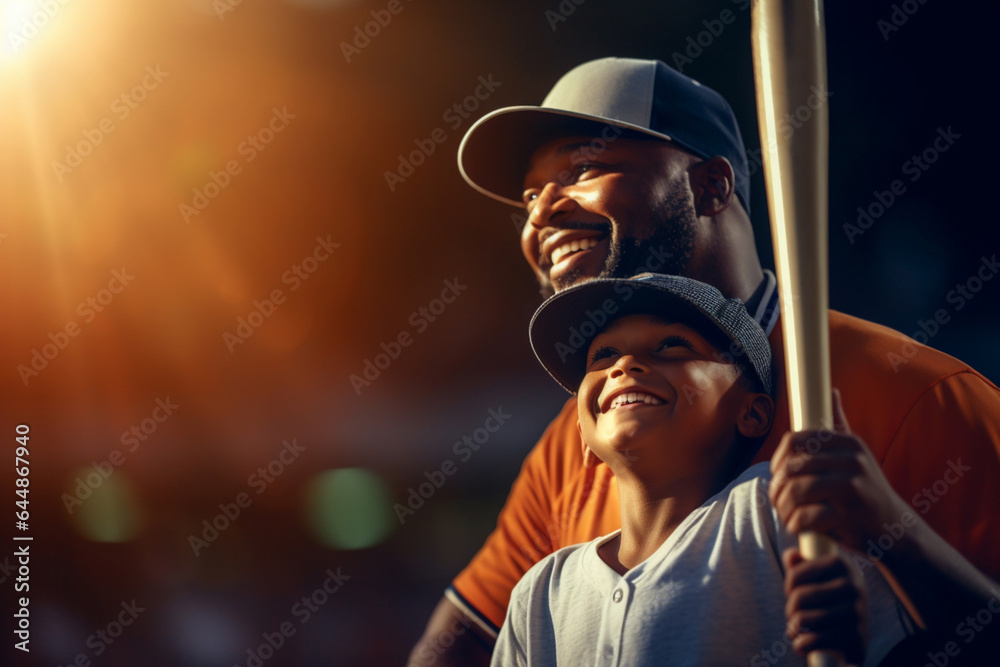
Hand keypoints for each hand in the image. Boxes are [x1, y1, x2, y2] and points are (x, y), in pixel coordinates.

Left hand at [768, 388, 911, 555]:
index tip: (776, 475)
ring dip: (783, 507)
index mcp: (848, 443)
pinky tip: (796, 528)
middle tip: (778, 501)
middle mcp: (852, 460)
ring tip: (786, 515)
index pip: (795, 440)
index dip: (777, 458)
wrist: (896, 529)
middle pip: (791, 468)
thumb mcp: (857, 454)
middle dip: (777, 488)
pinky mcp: (851, 514)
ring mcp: (853, 487)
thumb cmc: (867, 489)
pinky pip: (807, 516)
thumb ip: (840, 424)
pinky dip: (795, 524)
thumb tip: (832, 391)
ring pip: (796, 491)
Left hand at [783, 548, 866, 664]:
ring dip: (792, 629)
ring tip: (795, 631)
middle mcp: (852, 585)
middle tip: (794, 617)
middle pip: (798, 597)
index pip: (795, 575)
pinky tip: (801, 646)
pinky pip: (813, 640)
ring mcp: (856, 612)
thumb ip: (801, 563)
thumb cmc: (830, 598)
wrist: (858, 634)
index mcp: (840, 564)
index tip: (793, 594)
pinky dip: (800, 645)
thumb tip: (791, 555)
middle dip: (790, 610)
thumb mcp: (819, 576)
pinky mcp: (856, 637)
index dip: (788, 587)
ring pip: (802, 619)